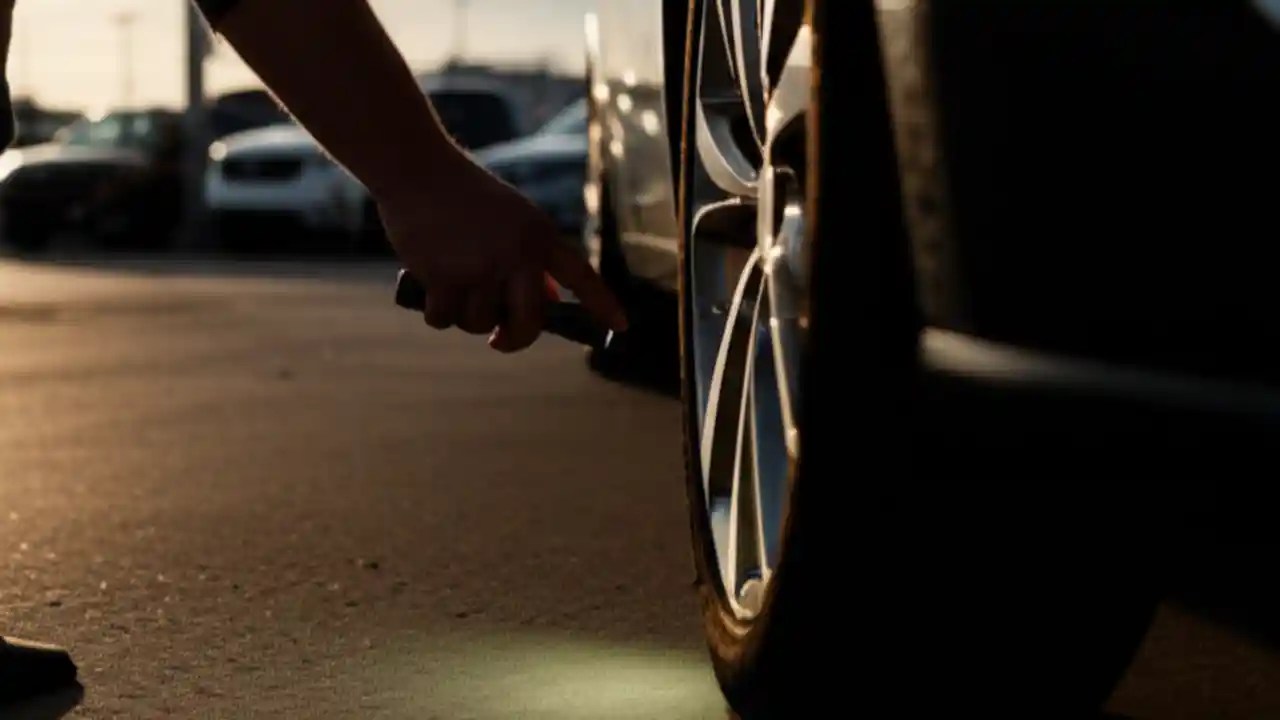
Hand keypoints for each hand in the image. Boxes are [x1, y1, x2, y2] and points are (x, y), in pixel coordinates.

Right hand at [377, 153, 626, 352]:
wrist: (417, 169)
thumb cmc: (464, 195)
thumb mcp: (512, 218)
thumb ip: (529, 257)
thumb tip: (546, 302)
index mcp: (539, 236)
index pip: (580, 275)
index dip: (602, 304)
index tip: (621, 326)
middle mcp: (516, 254)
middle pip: (529, 322)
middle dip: (513, 339)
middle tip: (499, 340)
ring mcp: (481, 268)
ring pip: (479, 323)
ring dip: (464, 315)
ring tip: (452, 284)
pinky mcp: (444, 279)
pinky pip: (444, 319)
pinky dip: (435, 311)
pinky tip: (429, 287)